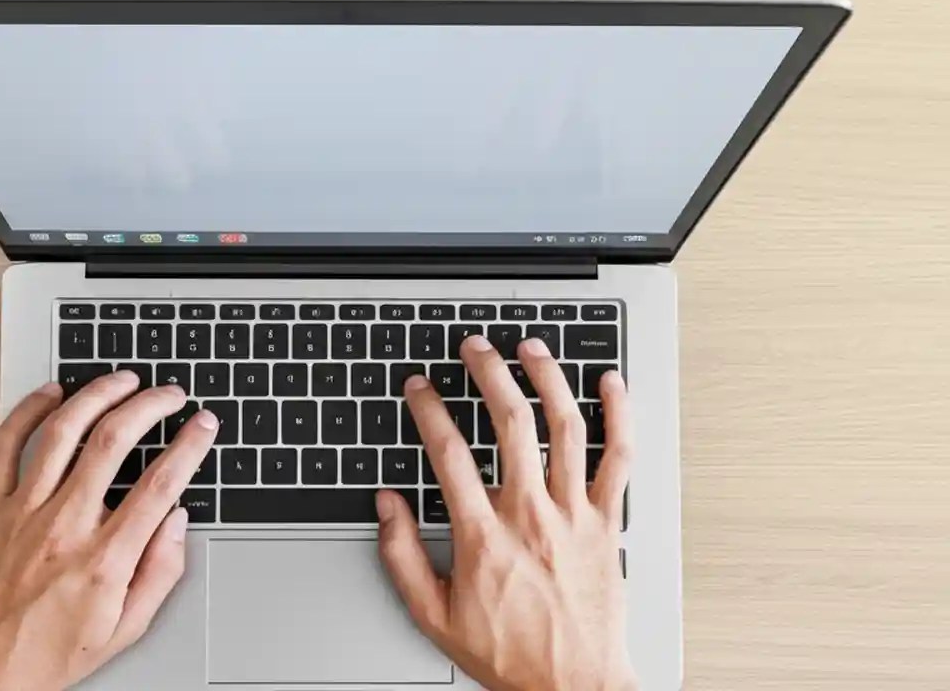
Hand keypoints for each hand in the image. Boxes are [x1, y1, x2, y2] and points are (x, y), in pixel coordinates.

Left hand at [0, 371, 215, 690]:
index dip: (189, 445)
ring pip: (63, 432)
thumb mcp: (125, 630)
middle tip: (170, 394)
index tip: (203, 425)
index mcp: (104, 559)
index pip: (160, 484)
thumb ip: (160, 573)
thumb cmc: (48, 654)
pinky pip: (5, 446)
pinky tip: (51, 394)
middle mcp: (63, 526)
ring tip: (122, 381)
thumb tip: (178, 522)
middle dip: (150, 405)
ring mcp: (22, 512)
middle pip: (114, 441)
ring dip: (97, 395)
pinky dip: (27, 411)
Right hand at [376, 336, 635, 690]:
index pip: (448, 452)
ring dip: (547, 379)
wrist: (575, 686)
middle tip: (475, 348)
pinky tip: (611, 384)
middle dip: (488, 374)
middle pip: (510, 423)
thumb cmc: (511, 654)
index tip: (420, 389)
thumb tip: (386, 505)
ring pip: (565, 428)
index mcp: (483, 535)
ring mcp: (574, 514)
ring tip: (530, 349)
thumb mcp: (435, 616)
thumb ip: (402, 556)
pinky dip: (620, 416)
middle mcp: (530, 514)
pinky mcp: (607, 522)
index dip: (429, 410)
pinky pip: (619, 458)